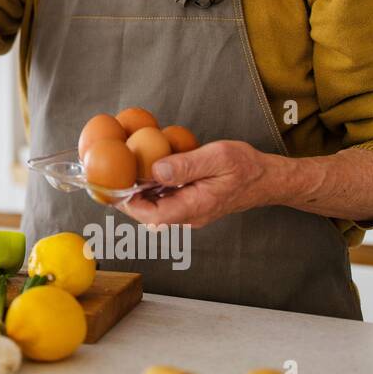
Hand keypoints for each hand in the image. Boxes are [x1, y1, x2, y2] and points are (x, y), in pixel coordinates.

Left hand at [116, 140, 283, 229]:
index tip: (110, 189)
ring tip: (118, 172)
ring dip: (136, 193)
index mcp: (194, 207)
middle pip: (148, 214)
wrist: (267, 179)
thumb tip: (155, 169)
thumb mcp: (217, 158)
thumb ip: (186, 165)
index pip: (152, 216)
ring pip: (154, 208)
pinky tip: (143, 170)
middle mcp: (189, 215)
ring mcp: (189, 212)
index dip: (127, 205)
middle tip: (105, 177)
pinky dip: (149, 188)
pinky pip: (163, 200)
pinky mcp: (190, 204)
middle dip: (125, 198)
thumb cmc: (246, 167)